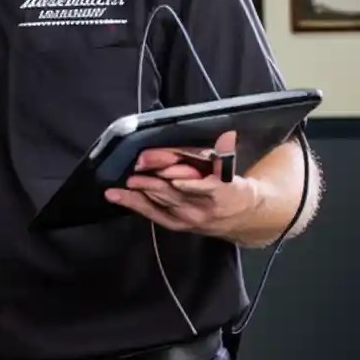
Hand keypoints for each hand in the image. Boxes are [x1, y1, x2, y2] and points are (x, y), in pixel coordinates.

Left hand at [104, 131, 260, 240]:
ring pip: (159, 201)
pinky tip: (116, 196)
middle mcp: (201, 207)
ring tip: (120, 182)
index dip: (182, 176)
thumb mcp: (232, 170)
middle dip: (152, 180)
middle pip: (173, 191)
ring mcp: (187, 217)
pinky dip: (134, 203)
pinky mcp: (175, 224)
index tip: (165, 170)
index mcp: (221, 191)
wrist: (242, 219)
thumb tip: (228, 135)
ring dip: (139, 191)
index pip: (200, 184)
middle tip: (135, 167)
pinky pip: (151, 213)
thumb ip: (225, 153)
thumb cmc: (232, 188)